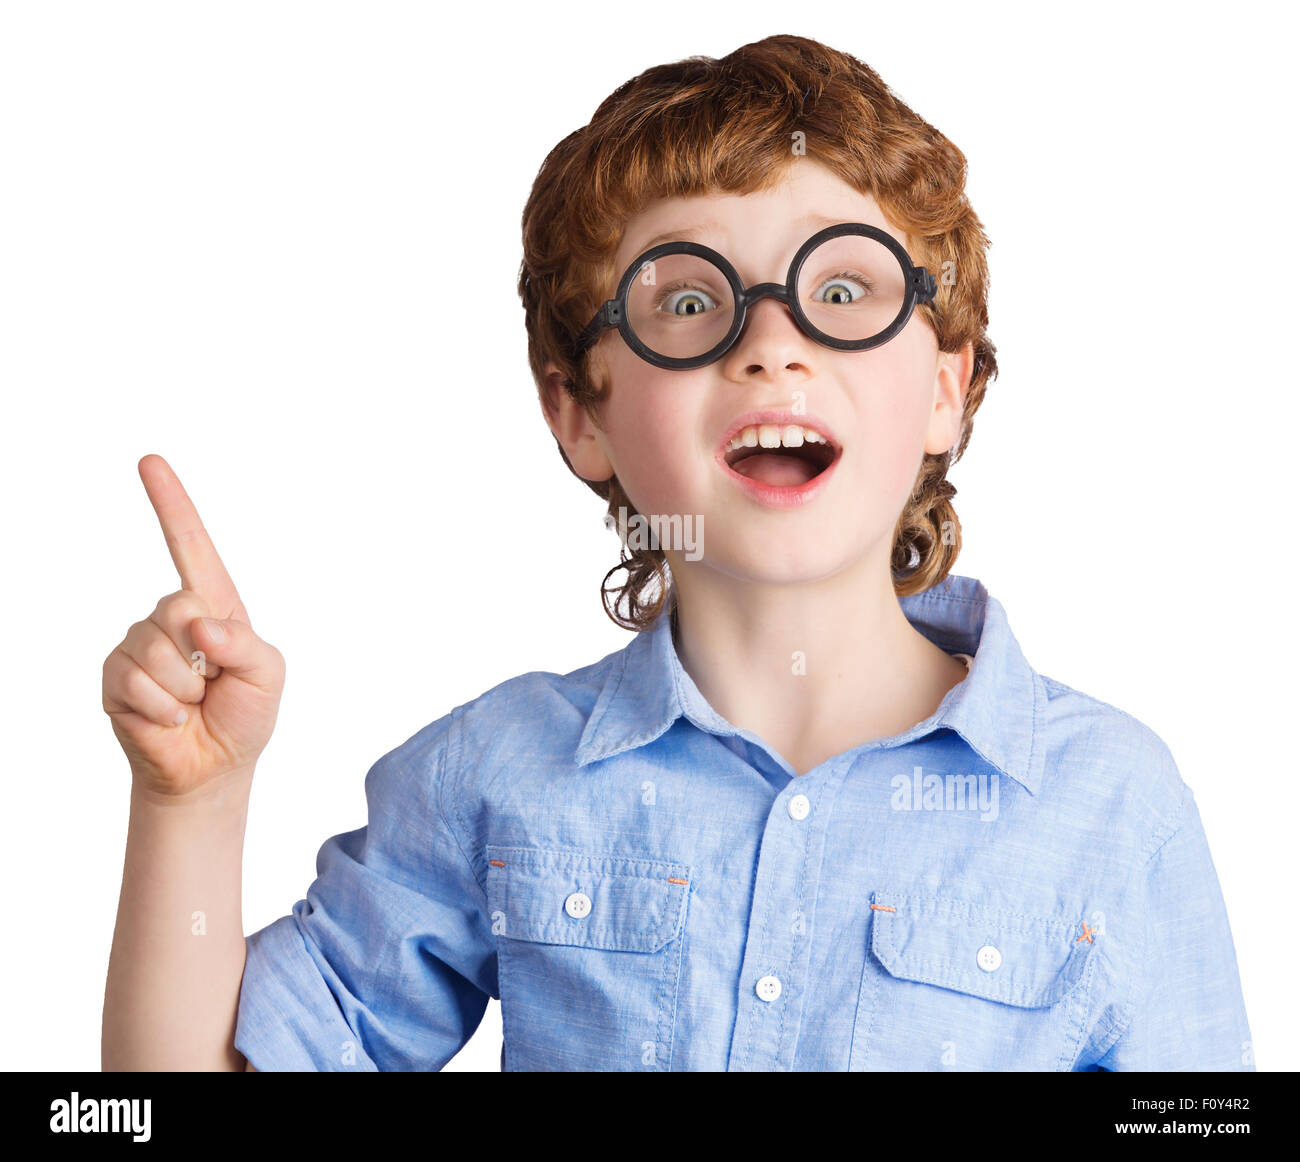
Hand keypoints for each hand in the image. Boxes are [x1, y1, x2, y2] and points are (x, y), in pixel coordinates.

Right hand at [103, 454, 285, 797]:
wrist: (211, 769)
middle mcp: (172, 618)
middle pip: (179, 607)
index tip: (149, 461)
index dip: (171, 504)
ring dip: (183, 687)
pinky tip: (169, 719)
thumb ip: (246, 645)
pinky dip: (161, 707)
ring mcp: (138, 645)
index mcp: (214, 606)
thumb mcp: (268, 676)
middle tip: (212, 685)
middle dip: (204, 655)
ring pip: (155, 648)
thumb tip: (201, 626)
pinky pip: (133, 681)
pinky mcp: (114, 678)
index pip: (192, 547)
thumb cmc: (244, 716)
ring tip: (192, 704)